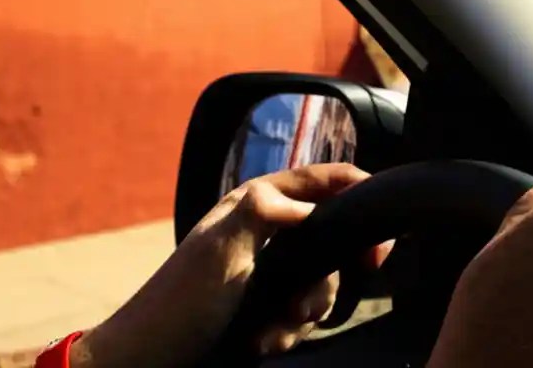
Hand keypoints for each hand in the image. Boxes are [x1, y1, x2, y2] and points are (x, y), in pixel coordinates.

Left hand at [70, 163, 389, 367]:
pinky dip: (287, 333)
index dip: (357, 194)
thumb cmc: (180, 299)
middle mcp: (270, 231)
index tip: (379, 231)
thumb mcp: (221, 247)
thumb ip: (265, 210)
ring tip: (270, 333)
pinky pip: (304, 317)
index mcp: (258, 202)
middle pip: (334, 242)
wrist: (153, 358)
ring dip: (301, 315)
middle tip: (305, 306)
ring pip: (322, 285)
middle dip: (324, 281)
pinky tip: (262, 342)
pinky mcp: (269, 307)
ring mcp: (271, 271)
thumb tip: (315, 205)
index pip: (322, 181)